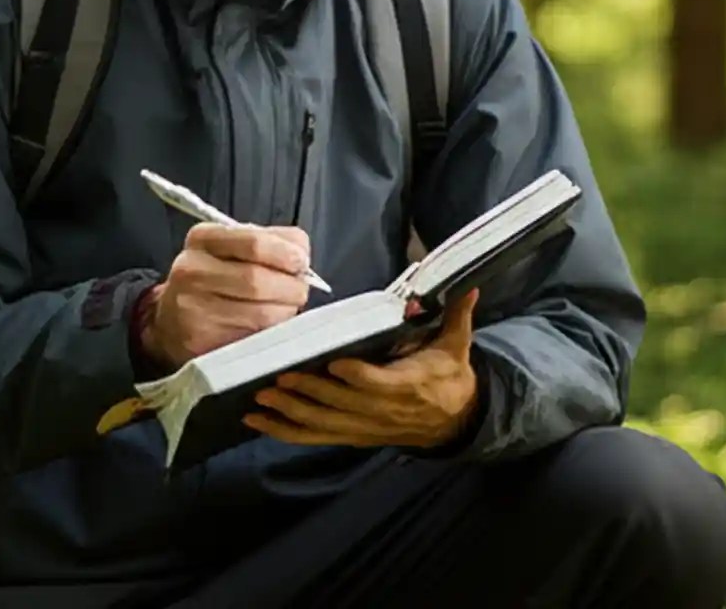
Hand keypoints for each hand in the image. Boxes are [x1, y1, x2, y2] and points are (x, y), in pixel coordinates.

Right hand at [142, 223, 312, 368]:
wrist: (170, 320)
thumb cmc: (213, 279)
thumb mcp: (232, 248)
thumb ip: (271, 242)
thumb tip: (301, 256)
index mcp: (203, 238)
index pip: (254, 243)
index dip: (287, 254)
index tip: (301, 263)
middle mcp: (192, 270)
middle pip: (258, 280)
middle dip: (291, 288)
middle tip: (298, 291)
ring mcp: (192, 307)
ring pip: (261, 313)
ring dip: (284, 313)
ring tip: (283, 309)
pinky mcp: (200, 341)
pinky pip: (252, 338)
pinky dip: (270, 333)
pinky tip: (266, 327)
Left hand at [245, 289, 480, 448]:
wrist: (455, 420)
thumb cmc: (448, 376)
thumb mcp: (457, 345)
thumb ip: (457, 316)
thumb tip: (467, 287)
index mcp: (408, 385)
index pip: (379, 383)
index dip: (357, 376)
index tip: (335, 363)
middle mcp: (383, 410)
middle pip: (342, 404)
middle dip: (310, 392)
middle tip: (280, 377)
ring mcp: (364, 426)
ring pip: (323, 424)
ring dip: (290, 414)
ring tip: (261, 400)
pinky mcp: (351, 435)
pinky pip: (315, 437)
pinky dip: (285, 432)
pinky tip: (257, 423)